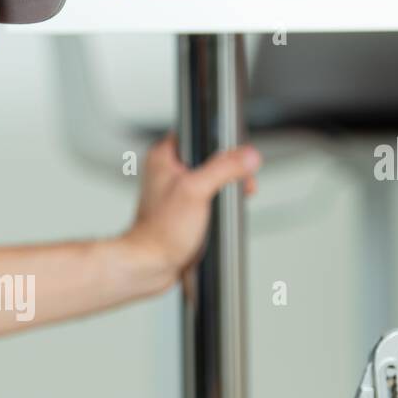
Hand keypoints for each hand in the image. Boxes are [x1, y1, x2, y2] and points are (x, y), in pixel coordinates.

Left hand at [121, 131, 259, 291]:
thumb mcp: (196, 191)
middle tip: (236, 186)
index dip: (221, 143)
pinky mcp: (182, 211)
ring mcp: (175, 192)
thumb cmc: (160, 232)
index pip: (199, 132)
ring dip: (224, 193)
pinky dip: (217, 208)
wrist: (149, 265)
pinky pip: (208, 201)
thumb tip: (248, 156)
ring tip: (223, 206)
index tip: (235, 158)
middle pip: (211, 159)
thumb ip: (223, 169)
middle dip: (229, 173)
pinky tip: (217, 220)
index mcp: (164, 157)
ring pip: (212, 181)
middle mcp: (168, 171)